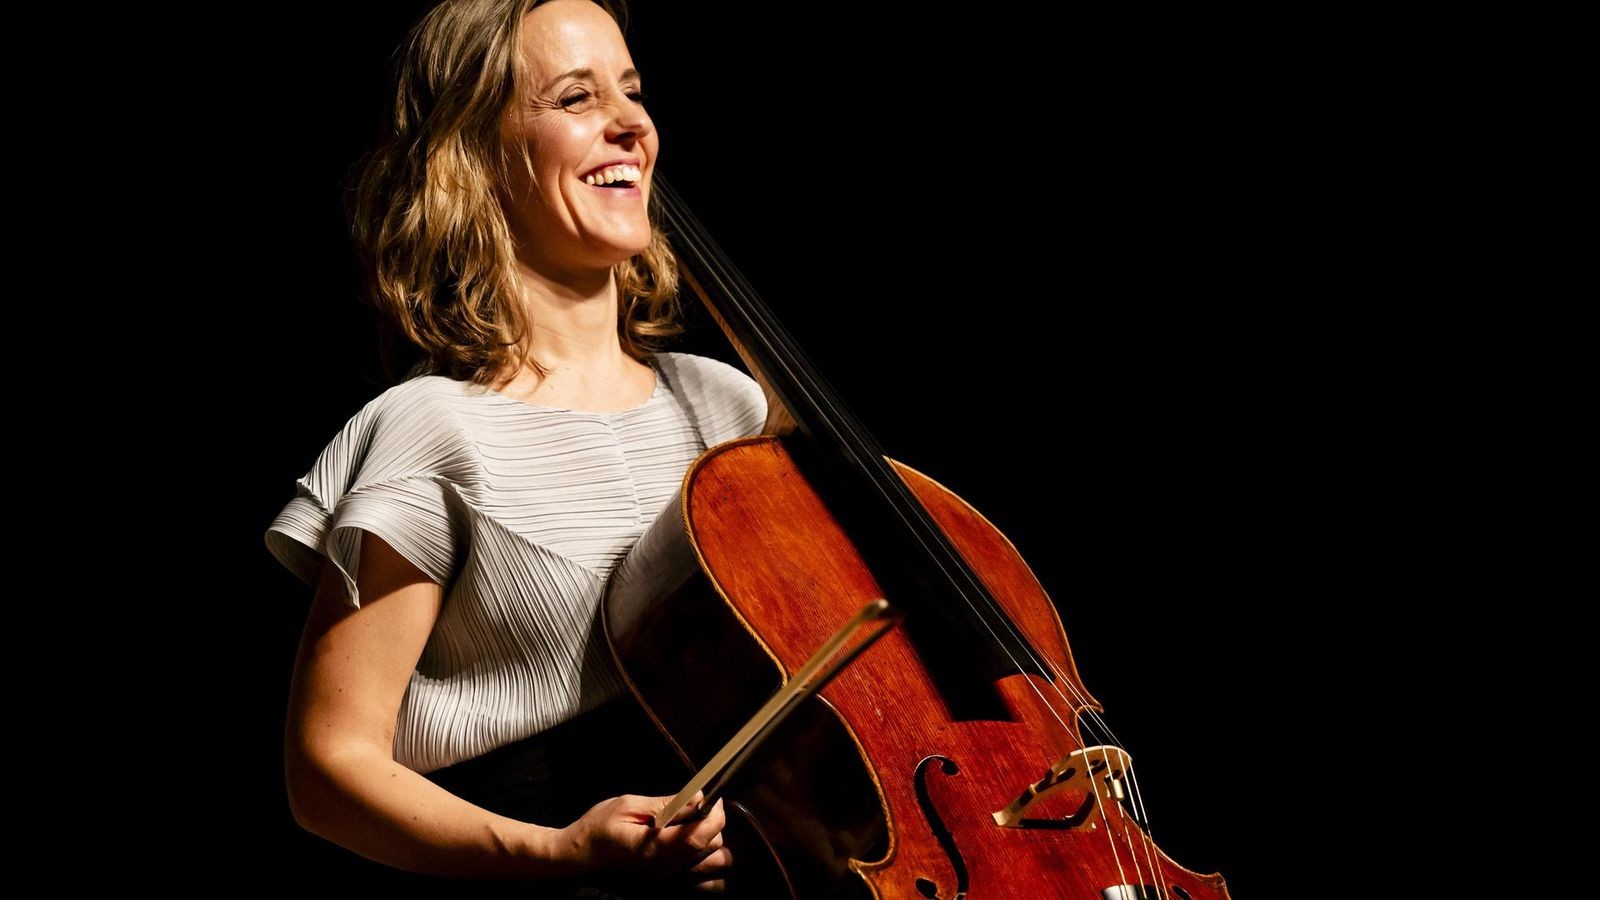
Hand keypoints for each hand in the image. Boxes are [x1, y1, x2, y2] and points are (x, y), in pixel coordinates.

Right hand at [560, 791, 733, 892]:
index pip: (701, 835)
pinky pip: (705, 879)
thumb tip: (698, 798)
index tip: (711, 797)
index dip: (714, 814)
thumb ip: (666, 804)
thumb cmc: (597, 828)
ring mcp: (669, 879)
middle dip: (714, 824)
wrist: (576, 858)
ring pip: (714, 865)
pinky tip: (695, 848)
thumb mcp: (628, 806)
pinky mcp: (668, 883)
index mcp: (655, 849)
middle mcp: (667, 869)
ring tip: (696, 827)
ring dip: (714, 843)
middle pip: (713, 848)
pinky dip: (709, 862)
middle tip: (698, 808)